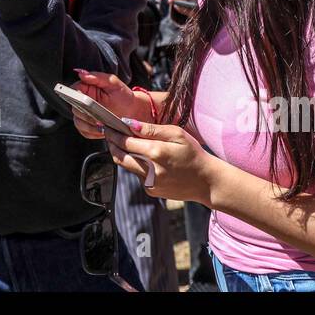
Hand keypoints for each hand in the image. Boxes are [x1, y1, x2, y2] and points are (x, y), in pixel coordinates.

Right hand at [68, 69, 148, 139]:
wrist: (134, 111)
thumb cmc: (124, 95)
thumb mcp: (113, 82)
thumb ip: (97, 77)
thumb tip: (81, 73)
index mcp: (87, 88)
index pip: (73, 91)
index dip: (76, 97)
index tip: (85, 102)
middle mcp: (84, 102)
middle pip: (75, 109)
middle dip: (85, 115)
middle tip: (97, 118)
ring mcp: (86, 115)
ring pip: (78, 122)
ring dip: (89, 126)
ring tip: (102, 127)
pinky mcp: (89, 126)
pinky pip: (84, 132)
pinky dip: (92, 133)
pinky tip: (102, 131)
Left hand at [103, 120, 219, 204]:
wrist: (206, 181)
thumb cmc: (194, 154)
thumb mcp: (176, 134)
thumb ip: (152, 129)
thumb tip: (129, 123)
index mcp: (155, 152)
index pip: (125, 142)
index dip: (114, 133)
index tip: (108, 126)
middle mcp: (149, 170)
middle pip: (120, 157)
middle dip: (112, 144)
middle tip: (109, 134)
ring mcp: (150, 183)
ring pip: (127, 166)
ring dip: (123, 155)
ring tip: (126, 143)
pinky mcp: (151, 191)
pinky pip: (138, 175)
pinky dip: (137, 166)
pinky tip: (147, 160)